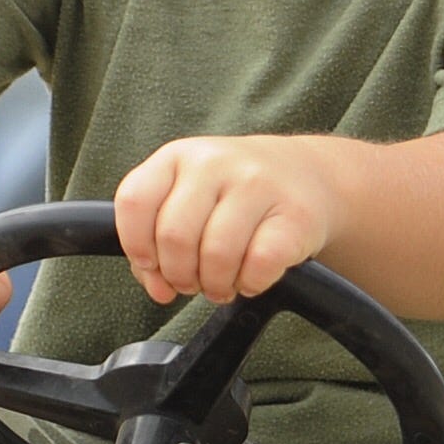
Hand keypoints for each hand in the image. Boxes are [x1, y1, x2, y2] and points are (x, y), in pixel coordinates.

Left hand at [114, 136, 341, 308]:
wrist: (308, 174)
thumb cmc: (236, 194)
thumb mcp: (189, 197)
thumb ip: (156, 241)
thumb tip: (157, 287)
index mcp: (178, 156)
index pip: (135, 201)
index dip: (136, 245)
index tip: (151, 264)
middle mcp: (215, 162)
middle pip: (174, 236)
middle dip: (179, 275)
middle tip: (193, 283)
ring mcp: (258, 184)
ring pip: (216, 255)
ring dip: (215, 285)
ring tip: (222, 284)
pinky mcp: (295, 214)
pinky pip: (259, 264)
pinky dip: (250, 284)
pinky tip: (251, 278)